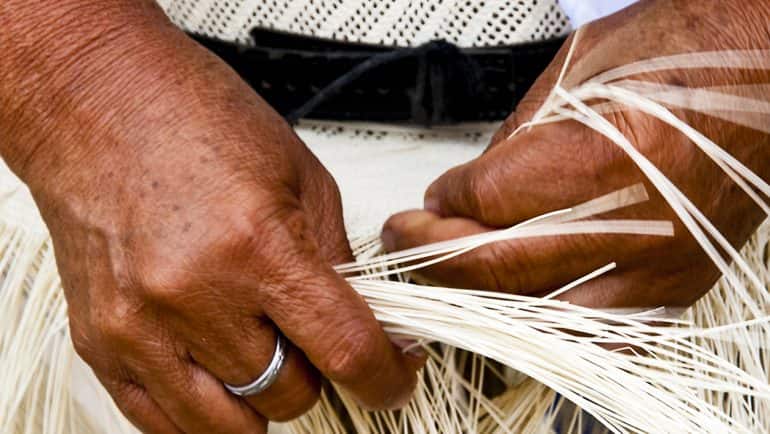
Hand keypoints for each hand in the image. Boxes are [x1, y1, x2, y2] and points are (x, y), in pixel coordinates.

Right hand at [2, 3, 418, 432]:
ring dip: (263, 400)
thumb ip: (335, 261)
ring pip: (231, 425)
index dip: (384, 379)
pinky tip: (218, 373)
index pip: (344, 350)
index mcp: (257, 246)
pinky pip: (164, 423)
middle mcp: (193, 295)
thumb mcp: (301, 177)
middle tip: (312, 338)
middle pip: (290, 394)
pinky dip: (206, 412)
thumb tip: (363, 320)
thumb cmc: (194, 121)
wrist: (96, 103)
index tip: (392, 380)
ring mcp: (139, 327)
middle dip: (318, 373)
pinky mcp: (100, 342)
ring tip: (263, 351)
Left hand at [383, 0, 769, 308]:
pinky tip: (519, 307)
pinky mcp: (678, 285)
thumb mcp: (582, 67)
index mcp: (601, 157)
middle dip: (432, 255)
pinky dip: (548, 326)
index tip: (427, 200)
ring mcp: (657, 265)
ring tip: (446, 275)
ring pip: (538, 313)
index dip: (442, 202)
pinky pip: (601, 335)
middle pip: (497, 266)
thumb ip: (517, 136)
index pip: (485, 201)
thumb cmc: (690, 52)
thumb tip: (472, 185)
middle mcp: (631, 223)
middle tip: (405, 243)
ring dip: (477, 297)